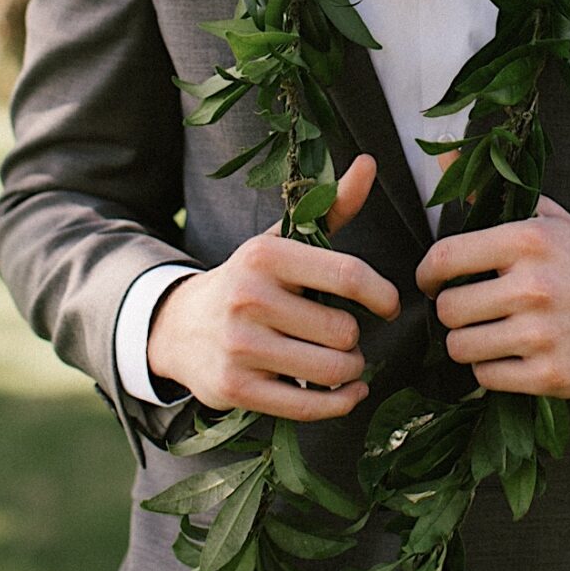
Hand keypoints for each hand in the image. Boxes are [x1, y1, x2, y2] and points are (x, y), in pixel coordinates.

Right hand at [147, 154, 400, 421]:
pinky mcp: (236, 388)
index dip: (380, 294)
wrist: (180, 326)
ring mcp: (240, 346)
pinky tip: (347, 392)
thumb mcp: (283, 240)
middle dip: (355, 337)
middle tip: (344, 335)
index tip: (388, 304)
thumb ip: (331, 206)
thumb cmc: (250, 280)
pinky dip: (338, 404)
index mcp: (266, 255)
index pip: (347, 275)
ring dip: (349, 370)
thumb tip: (369, 163)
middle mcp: (249, 297)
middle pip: (342, 330)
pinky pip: (307, 407)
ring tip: (344, 362)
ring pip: (329, 370)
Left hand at [416, 195, 569, 398]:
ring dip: (468, 342)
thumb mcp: (548, 218)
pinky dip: (491, 368)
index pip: (446, 257)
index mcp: (530, 241)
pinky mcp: (551, 375)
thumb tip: (441, 152)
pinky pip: (486, 377)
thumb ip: (493, 192)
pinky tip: (509, 353)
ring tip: (487, 332)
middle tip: (469, 308)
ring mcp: (542, 334)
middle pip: (448, 308)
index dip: (427, 273)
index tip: (431, 281)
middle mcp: (534, 286)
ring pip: (460, 346)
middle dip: (452, 310)